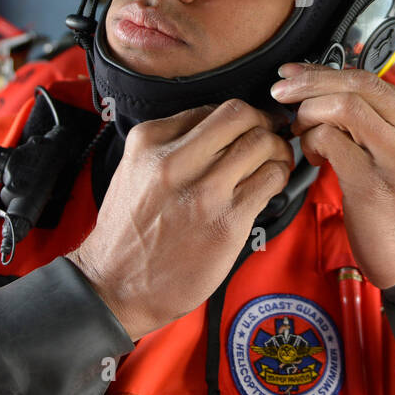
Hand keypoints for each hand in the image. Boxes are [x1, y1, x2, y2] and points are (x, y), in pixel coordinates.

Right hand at [65, 99, 293, 340]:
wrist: (115, 286)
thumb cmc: (128, 232)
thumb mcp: (133, 170)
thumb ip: (170, 144)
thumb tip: (219, 129)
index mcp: (148, 141)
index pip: (212, 109)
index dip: (240, 116)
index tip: (251, 126)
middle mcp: (174, 161)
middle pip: (240, 116)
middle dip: (264, 123)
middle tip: (272, 136)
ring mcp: (203, 191)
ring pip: (261, 144)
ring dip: (277, 149)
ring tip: (275, 161)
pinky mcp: (227, 221)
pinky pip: (270, 179)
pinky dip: (279, 175)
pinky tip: (272, 184)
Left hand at [270, 62, 394, 288]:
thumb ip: (380, 117)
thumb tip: (326, 82)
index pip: (373, 78)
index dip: (327, 71)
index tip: (297, 74)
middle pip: (359, 84)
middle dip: (310, 82)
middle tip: (283, 91)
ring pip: (344, 106)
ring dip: (309, 113)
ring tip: (302, 130)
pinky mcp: (374, 184)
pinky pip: (330, 140)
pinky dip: (311, 142)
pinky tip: (313, 156)